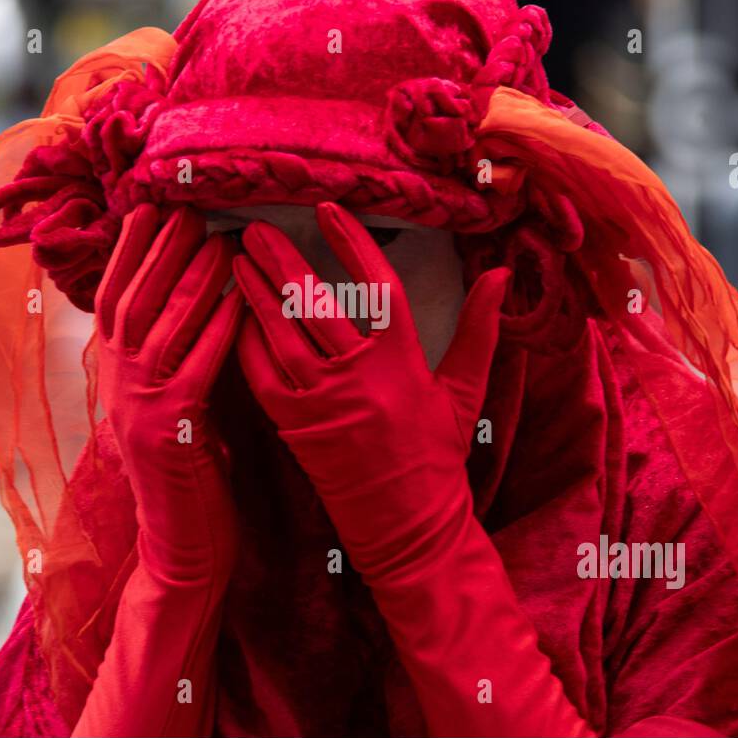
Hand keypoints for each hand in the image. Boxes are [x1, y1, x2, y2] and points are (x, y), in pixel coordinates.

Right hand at [94, 204, 244, 584]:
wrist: (180, 546)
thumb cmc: (188, 470)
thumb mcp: (171, 403)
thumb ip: (171, 356)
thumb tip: (191, 301)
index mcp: (115, 376)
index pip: (114, 298)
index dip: (131, 251)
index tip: (152, 207)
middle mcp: (117, 386)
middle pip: (133, 300)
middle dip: (159, 249)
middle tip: (188, 207)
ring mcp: (139, 409)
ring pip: (161, 326)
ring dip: (190, 277)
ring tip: (220, 237)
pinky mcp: (171, 434)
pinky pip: (196, 367)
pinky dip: (217, 328)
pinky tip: (241, 299)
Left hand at [231, 201, 509, 583]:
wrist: (409, 527)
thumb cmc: (438, 456)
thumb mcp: (465, 392)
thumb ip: (479, 331)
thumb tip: (500, 275)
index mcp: (405, 362)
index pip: (377, 285)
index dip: (352, 243)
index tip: (328, 210)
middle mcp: (361, 377)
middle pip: (315, 302)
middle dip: (281, 260)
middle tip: (255, 229)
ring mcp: (323, 404)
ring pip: (280, 335)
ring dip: (256, 294)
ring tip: (238, 261)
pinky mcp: (295, 429)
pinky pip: (261, 376)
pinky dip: (247, 344)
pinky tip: (236, 317)